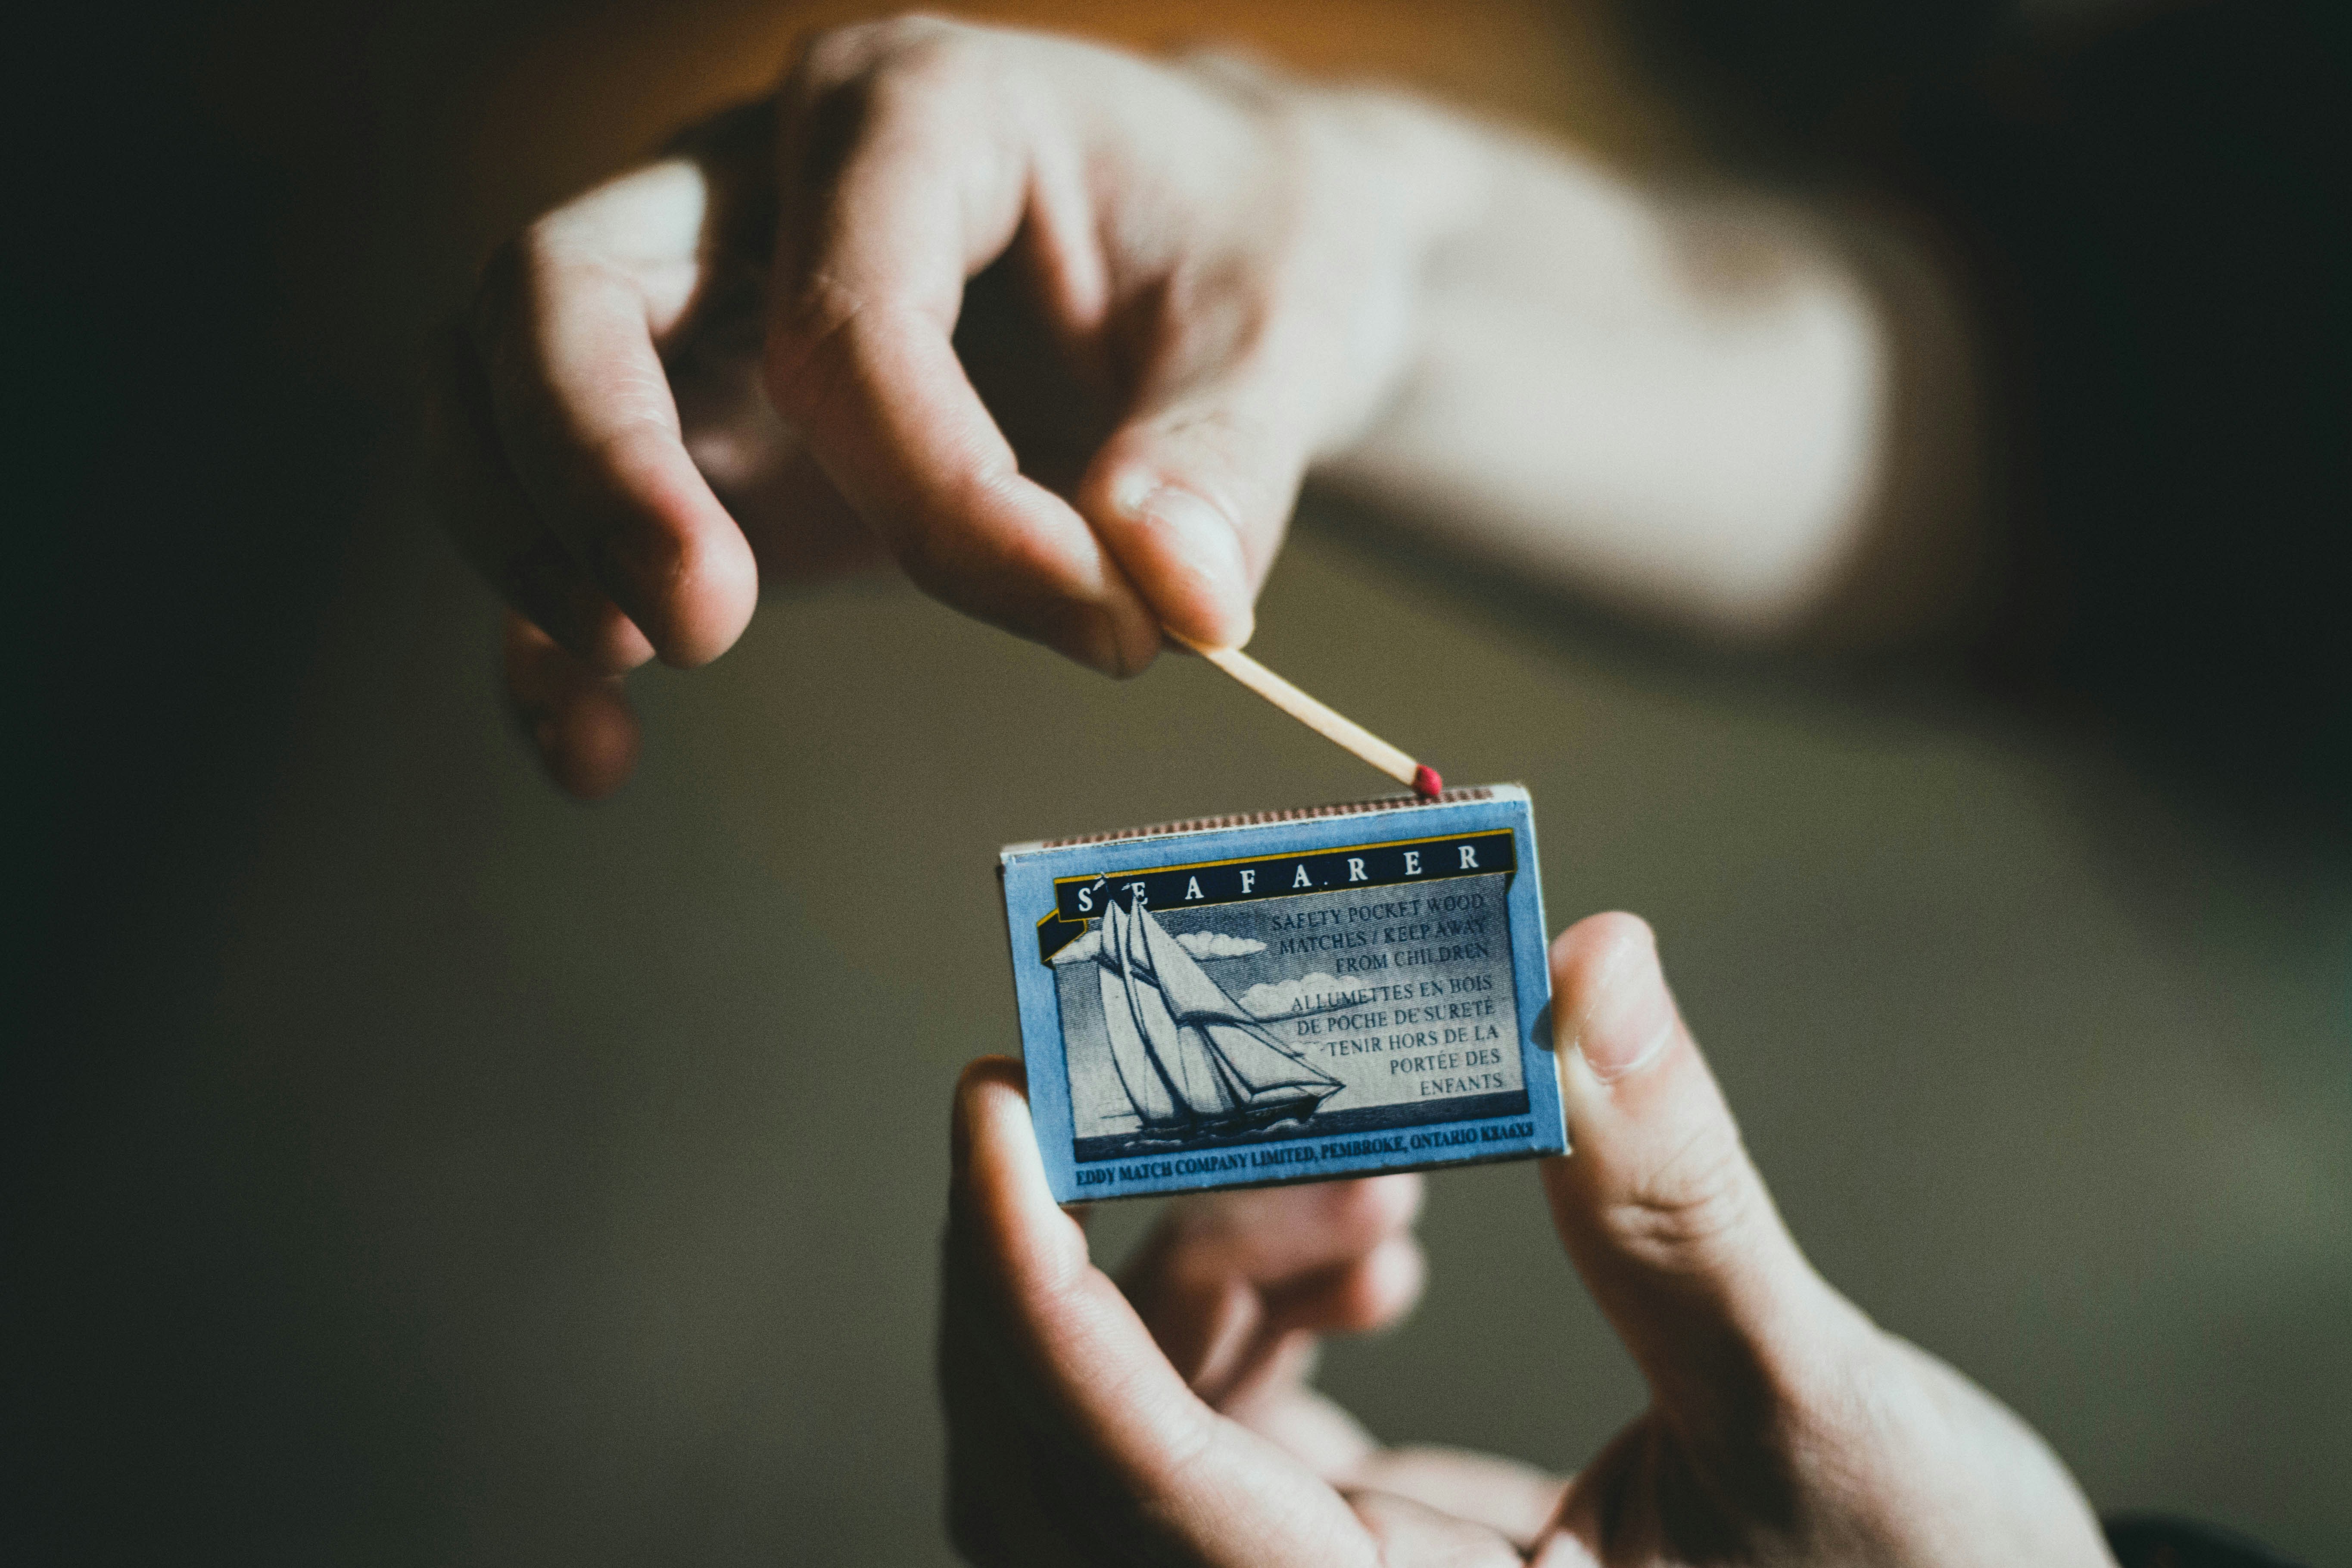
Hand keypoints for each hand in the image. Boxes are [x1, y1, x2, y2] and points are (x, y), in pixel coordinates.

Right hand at [432, 17, 1450, 796]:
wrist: (1221, 256)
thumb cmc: (1245, 257)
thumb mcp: (1288, 330)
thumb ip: (1231, 458)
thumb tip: (1176, 595)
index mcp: (912, 114)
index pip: (850, 319)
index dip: (951, 499)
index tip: (1108, 626)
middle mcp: (760, 181)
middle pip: (564, 284)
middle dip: (598, 462)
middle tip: (703, 626)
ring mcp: (703, 301)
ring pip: (498, 378)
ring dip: (529, 531)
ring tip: (629, 667)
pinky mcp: (693, 423)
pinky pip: (551, 509)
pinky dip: (547, 633)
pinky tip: (596, 750)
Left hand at [939, 912, 2113, 1565]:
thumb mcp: (1816, 1419)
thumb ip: (1681, 1216)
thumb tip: (1591, 968)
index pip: (1129, 1479)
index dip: (1032, 1288)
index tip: (993, 1103)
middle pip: (1060, 1455)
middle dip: (1081, 1242)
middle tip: (1152, 1069)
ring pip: (1120, 1419)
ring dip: (1206, 1255)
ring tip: (1378, 1177)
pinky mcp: (1322, 1540)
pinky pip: (1196, 1413)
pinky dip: (1255, 1296)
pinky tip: (1384, 1238)